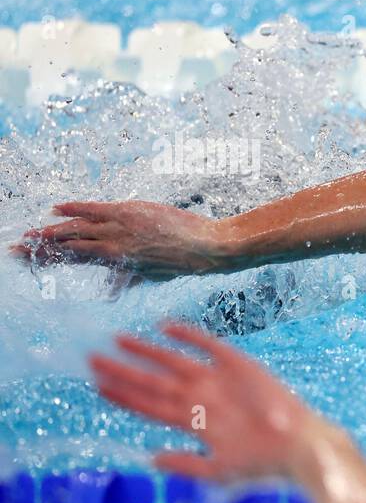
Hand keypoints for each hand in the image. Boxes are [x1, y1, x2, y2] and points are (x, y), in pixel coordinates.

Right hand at [11, 201, 232, 279]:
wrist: (208, 248)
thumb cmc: (183, 263)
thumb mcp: (151, 275)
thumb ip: (126, 279)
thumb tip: (109, 294)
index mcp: (116, 261)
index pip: (73, 259)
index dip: (48, 260)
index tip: (26, 259)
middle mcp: (112, 246)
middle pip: (67, 246)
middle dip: (40, 249)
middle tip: (15, 249)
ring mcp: (119, 228)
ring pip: (76, 229)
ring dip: (50, 232)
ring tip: (28, 236)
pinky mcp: (129, 212)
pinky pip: (95, 209)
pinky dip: (75, 209)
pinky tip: (55, 209)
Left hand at [89, 323, 321, 482]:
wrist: (299, 446)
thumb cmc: (263, 465)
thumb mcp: (219, 472)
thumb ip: (185, 464)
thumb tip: (152, 459)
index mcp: (194, 423)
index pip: (149, 406)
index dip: (123, 396)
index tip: (97, 386)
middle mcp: (201, 398)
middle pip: (153, 383)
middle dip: (123, 372)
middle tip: (92, 358)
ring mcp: (218, 380)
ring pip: (173, 363)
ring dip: (146, 351)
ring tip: (119, 340)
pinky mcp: (239, 365)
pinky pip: (209, 346)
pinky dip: (189, 336)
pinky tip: (165, 327)